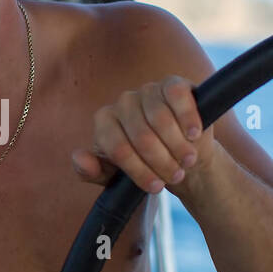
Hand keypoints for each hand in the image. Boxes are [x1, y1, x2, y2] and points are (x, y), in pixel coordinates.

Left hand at [72, 75, 216, 193]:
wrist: (180, 155)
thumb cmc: (145, 166)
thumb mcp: (114, 176)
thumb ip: (91, 171)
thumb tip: (79, 158)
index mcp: (104, 122)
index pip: (118, 149)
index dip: (139, 171)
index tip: (155, 187)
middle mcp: (123, 102)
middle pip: (141, 136)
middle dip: (161, 162)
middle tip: (175, 175)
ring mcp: (147, 91)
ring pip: (160, 119)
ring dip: (177, 145)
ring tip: (187, 161)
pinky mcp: (172, 84)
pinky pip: (177, 97)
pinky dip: (187, 118)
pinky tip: (193, 134)